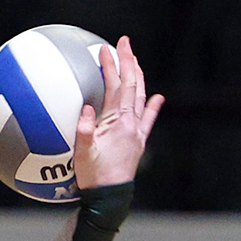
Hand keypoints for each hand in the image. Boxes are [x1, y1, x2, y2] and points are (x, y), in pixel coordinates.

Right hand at [73, 36, 162, 190]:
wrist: (110, 198)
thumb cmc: (94, 177)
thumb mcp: (82, 153)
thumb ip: (84, 130)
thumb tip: (87, 108)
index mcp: (117, 122)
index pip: (115, 86)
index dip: (111, 65)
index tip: (104, 48)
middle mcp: (131, 123)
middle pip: (132, 85)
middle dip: (128, 61)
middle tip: (124, 42)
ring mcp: (137, 132)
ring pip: (141, 97)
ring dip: (138, 76)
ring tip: (134, 60)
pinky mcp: (139, 142)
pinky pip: (149, 120)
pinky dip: (154, 106)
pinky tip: (159, 97)